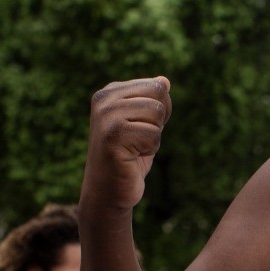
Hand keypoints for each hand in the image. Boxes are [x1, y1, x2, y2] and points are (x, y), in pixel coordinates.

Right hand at [83, 77, 171, 212]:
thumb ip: (151, 101)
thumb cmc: (128, 156)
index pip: (156, 86)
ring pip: (157, 114)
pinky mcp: (113, 137)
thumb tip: (165, 80)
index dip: (160, 111)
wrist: (109, 190)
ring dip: (153, 137)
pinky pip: (153, 135)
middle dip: (158, 122)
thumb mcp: (142, 123)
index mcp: (109, 92)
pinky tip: (131, 157)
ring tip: (134, 148)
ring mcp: (106, 117)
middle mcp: (104, 100)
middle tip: (138, 139)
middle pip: (159, 96)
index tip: (139, 127)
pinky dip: (149, 150)